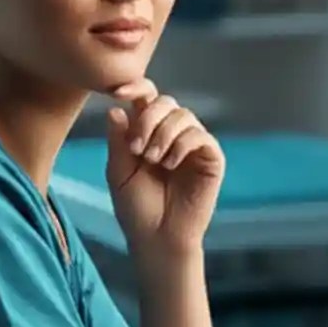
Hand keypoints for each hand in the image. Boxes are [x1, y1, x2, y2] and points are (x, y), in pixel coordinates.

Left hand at [105, 79, 224, 254]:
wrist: (157, 238)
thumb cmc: (136, 209)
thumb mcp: (119, 172)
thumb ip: (118, 141)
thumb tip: (116, 108)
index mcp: (149, 132)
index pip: (146, 98)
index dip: (135, 87)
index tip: (117, 92)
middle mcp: (173, 134)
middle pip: (165, 101)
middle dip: (148, 119)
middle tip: (137, 149)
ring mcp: (193, 145)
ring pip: (183, 115)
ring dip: (163, 134)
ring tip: (152, 160)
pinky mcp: (211, 158)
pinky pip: (200, 136)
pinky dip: (181, 145)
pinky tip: (169, 164)